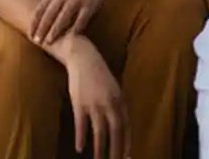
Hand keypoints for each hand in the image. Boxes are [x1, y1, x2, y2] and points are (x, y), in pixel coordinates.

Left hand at [32, 0, 115, 44]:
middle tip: (36, 41)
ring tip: (49, 42)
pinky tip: (71, 37)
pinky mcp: (90, 4)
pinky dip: (75, 29)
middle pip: (49, 15)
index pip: (40, 9)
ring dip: (54, 31)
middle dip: (41, 29)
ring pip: (63, 18)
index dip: (34, 23)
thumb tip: (38, 13)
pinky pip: (81, 19)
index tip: (30, 34)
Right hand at [65, 41, 128, 158]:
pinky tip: (80, 148)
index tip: (128, 156)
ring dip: (100, 148)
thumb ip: (118, 106)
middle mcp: (111, 103)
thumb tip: (121, 124)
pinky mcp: (79, 104)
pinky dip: (81, 137)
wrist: (85, 59)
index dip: (128, 142)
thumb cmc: (100, 76)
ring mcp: (95, 104)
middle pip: (116, 131)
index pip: (127, 126)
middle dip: (117, 149)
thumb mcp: (115, 90)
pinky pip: (81, 124)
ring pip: (100, 131)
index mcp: (121, 100)